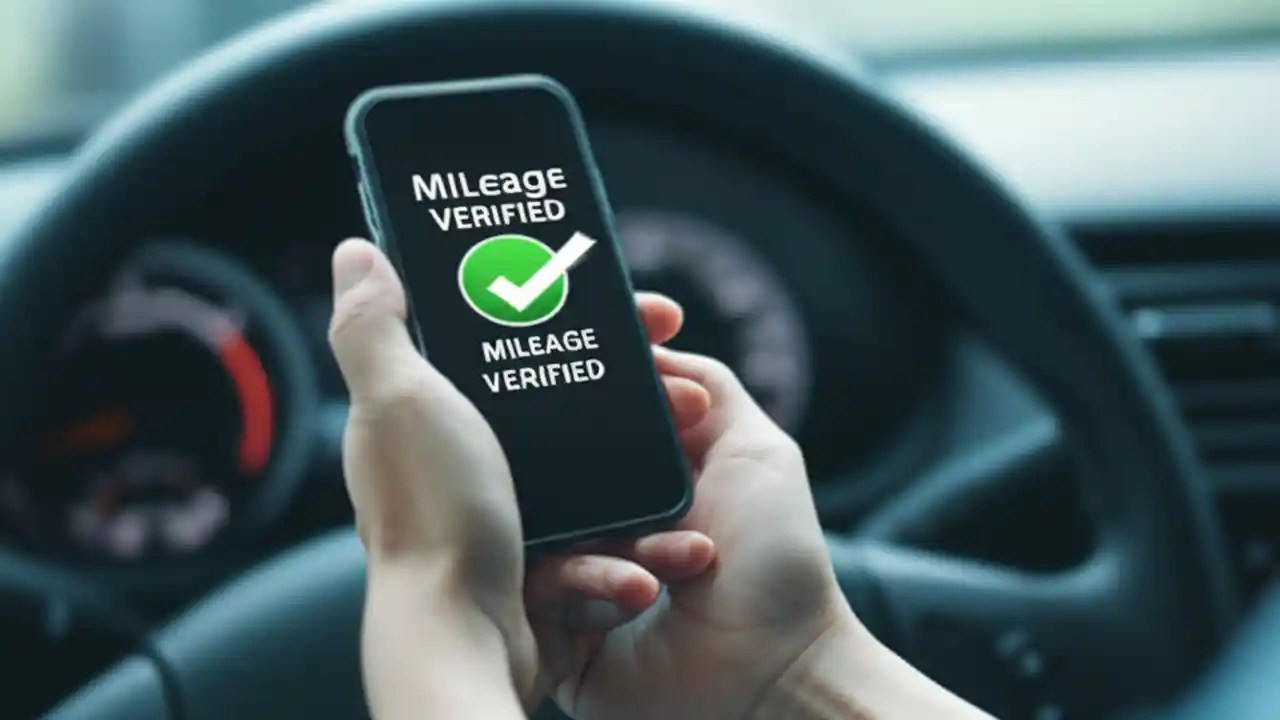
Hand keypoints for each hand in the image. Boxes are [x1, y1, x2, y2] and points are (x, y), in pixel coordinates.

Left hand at [329, 239, 717, 717]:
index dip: (562, 310)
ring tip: (691, 444)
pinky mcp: (538, 555)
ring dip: (648, 460)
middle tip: (680, 383)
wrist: (463, 637)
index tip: (623, 303)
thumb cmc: (432, 515)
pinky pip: (602, 528)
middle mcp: (460, 457)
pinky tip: (658, 535)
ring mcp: (502, 509)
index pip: (503, 336)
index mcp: (425, 409)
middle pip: (557, 398)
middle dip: (630, 386)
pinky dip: (634, 533)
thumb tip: (359, 251)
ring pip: (592, 465)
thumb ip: (374, 325)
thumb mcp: (399, 400)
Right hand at [525, 341, 846, 718]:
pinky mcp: (558, 632)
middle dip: (578, 465)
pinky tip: (641, 595)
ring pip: (540, 528)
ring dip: (608, 540)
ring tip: (681, 561)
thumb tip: (650, 347)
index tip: (567, 350)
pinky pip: (535, 591)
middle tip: (613, 479)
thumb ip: (710, 386)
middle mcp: (601, 520)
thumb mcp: (759, 450)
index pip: (584, 421)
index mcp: (638, 477)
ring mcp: (576, 575)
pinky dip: (589, 586)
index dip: (573, 386)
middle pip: (546, 468)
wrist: (776, 671)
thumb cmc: (778, 561)